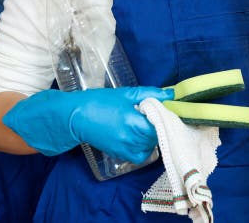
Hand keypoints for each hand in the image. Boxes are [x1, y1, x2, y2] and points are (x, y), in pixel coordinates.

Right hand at [3, 86, 172, 163]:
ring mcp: (125, 149)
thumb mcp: (126, 93)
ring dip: (151, 135)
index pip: (160, 123)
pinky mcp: (120, 155)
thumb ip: (150, 94)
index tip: (163, 108)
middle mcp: (130, 139)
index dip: (164, 115)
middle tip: (150, 113)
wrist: (77, 117)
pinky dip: (143, 146)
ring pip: (150, 146)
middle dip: (158, 124)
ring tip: (142, 123)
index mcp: (132, 122)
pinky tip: (137, 134)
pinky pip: (140, 154)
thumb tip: (171, 94)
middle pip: (156, 135)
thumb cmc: (100, 101)